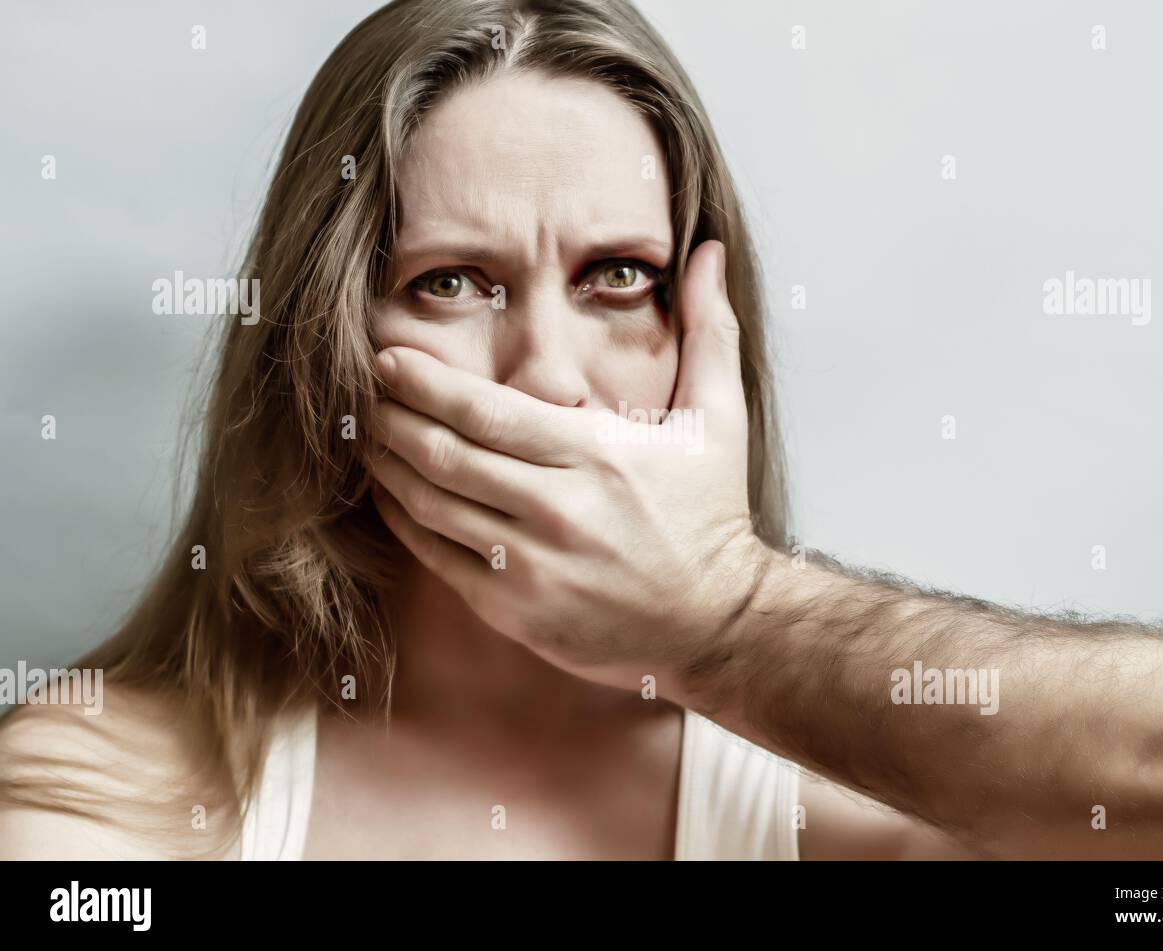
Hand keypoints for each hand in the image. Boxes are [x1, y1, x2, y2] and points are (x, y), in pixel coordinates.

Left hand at [367, 240, 773, 694]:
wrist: (718, 623)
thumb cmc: (710, 515)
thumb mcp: (720, 418)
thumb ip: (709, 329)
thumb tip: (708, 251)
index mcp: (596, 453)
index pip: (486, 411)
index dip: (425, 383)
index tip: (387, 359)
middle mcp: (558, 508)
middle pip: (445, 453)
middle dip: (391, 417)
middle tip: (360, 391)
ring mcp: (532, 564)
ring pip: (432, 505)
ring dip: (387, 465)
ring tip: (364, 435)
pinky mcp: (515, 609)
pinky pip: (438, 558)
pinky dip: (405, 521)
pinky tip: (390, 493)